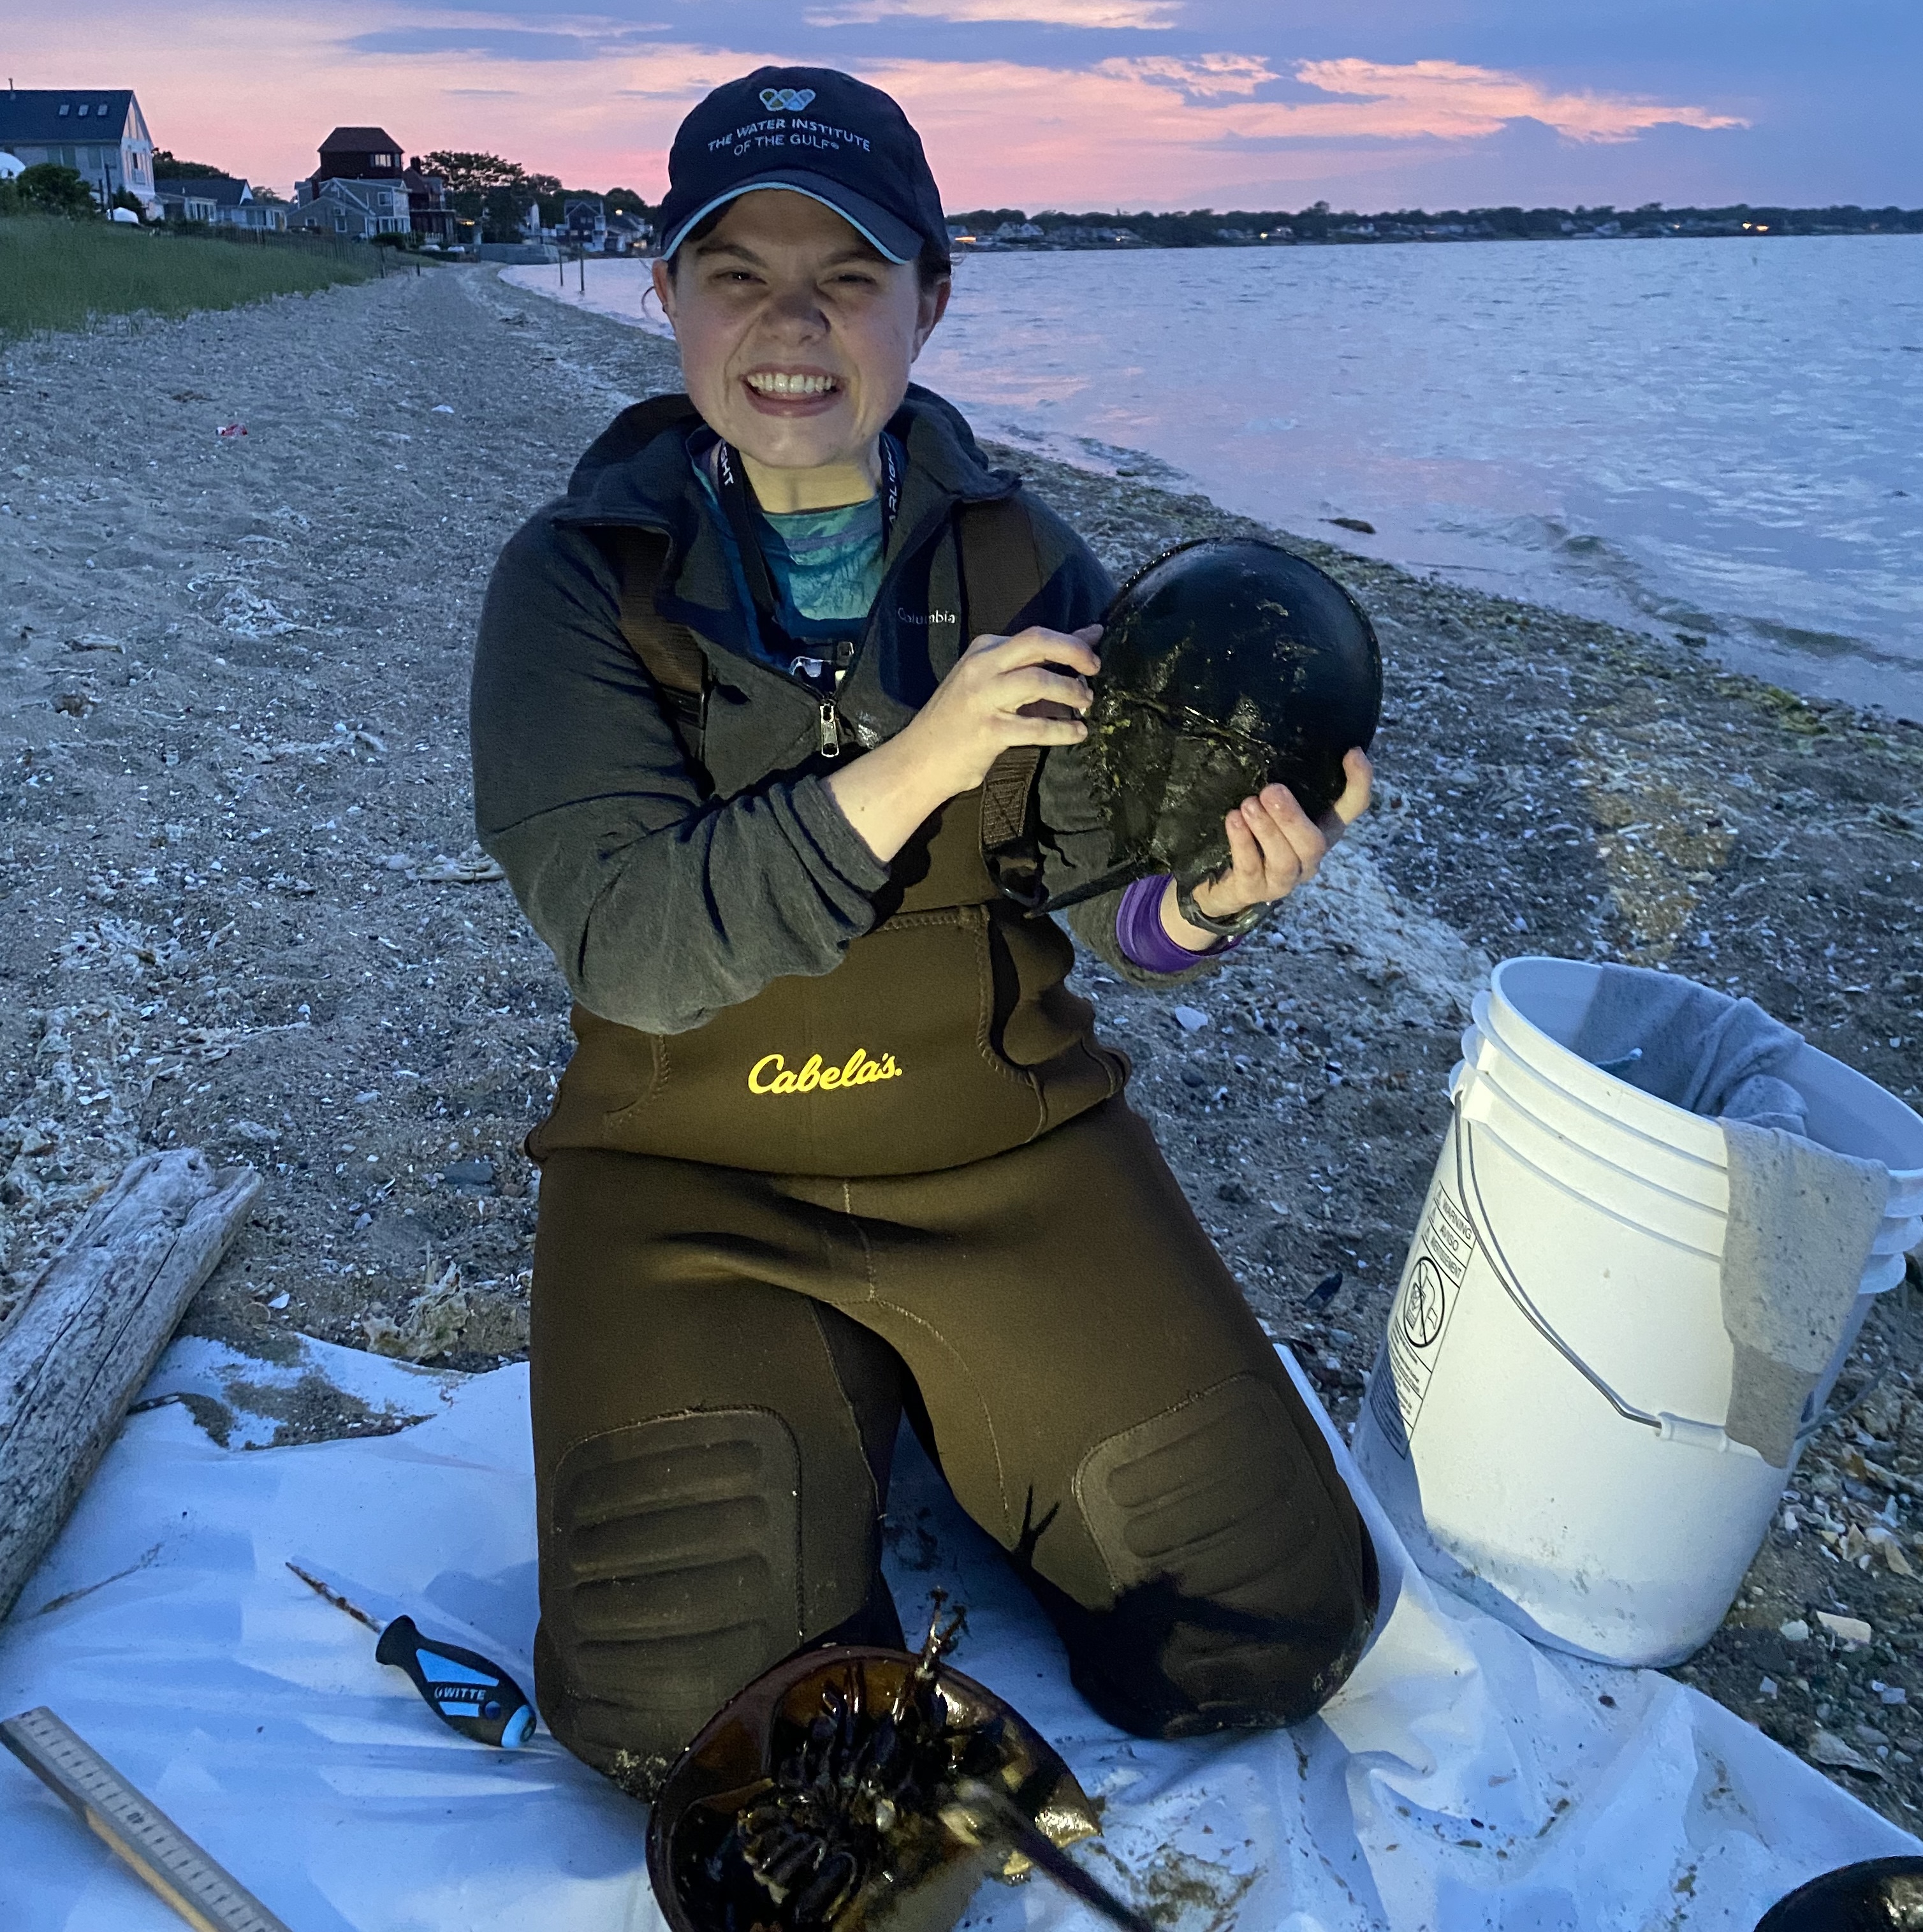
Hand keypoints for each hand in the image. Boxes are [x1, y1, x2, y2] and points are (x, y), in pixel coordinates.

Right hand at [905, 624, 1101, 793]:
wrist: (920, 759)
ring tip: (1086, 704)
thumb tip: (1089, 636)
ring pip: (1038, 681)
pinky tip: (1078, 734)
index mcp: (983, 650)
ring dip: (1070, 692)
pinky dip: (1064, 730)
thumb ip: (1036, 663)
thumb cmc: (960, 720)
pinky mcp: (989, 731)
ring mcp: (983, 698)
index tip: (1095, 650)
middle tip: (1095, 669)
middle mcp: (982, 667)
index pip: (1034, 636)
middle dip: (1074, 652)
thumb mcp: (992, 682)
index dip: (1071, 642)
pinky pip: (1036, 727)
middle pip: (1037, 642)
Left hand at [1162, 748, 1373, 948]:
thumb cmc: (1251, 833)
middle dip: (1293, 817)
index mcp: (1321, 830)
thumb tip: (1272, 738)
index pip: (1352, 808)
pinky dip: (1242, 843)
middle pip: (1315, 842)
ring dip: (1267, 830)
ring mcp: (1283, 879)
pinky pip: (1251, 869)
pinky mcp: (1254, 891)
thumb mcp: (1269, 807)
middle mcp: (1309, 858)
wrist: (1219, 881)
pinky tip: (1233, 821)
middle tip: (1271, 790)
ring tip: (1248, 805)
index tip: (1353, 752)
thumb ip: (1281, 785)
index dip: (1359, 782)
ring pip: (1286, 859)